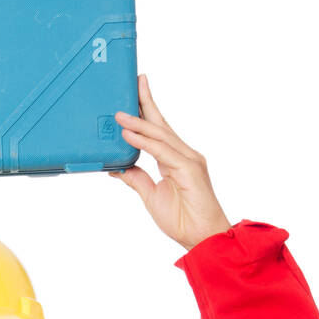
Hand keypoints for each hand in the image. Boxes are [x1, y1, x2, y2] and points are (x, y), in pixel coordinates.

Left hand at [109, 75, 231, 250]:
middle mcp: (184, 154)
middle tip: (135, 80)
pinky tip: (129, 135)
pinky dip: (144, 142)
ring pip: (160, 135)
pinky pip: (161, 151)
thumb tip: (117, 167)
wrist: (201, 238)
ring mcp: (188, 159)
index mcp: (176, 159)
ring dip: (138, 123)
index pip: (159, 130)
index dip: (147, 110)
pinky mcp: (189, 168)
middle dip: (147, 101)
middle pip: (162, 123)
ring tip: (119, 113)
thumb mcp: (150, 195)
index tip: (134, 93)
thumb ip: (137, 178)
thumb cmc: (182, 219)